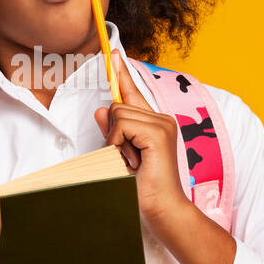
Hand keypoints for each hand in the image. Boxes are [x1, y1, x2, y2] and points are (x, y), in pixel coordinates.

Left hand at [93, 51, 191, 238]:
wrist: (161, 209)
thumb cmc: (143, 188)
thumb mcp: (121, 155)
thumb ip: (113, 132)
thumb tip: (101, 109)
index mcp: (155, 123)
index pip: (133, 93)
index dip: (122, 73)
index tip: (113, 54)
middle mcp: (162, 119)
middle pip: (118, 105)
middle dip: (112, 133)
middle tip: (127, 159)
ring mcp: (162, 124)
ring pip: (118, 114)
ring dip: (116, 142)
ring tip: (132, 162)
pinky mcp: (158, 132)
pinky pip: (122, 125)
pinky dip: (119, 144)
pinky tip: (133, 161)